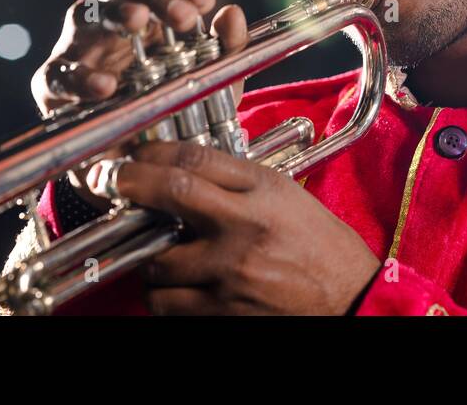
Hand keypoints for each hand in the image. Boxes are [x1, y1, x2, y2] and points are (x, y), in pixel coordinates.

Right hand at [30, 0, 248, 206]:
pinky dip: (79, 78)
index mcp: (145, 20)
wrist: (135, 173)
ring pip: (81, 15)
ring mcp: (76, 51)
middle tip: (183, 17)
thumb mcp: (208, 85)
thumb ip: (225, 49)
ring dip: (112, 15)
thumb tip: (232, 13)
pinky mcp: (51, 88)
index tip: (204, 3)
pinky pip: (55, 75)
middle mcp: (107, 26)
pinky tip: (106, 86)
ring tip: (137, 22)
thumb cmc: (171, 115)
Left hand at [113, 140, 382, 314]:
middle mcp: (245, 228)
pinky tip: (174, 286)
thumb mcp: (284, 195)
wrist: (350, 299)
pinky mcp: (224, 313)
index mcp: (262, 192)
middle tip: (116, 185)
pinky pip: (168, 303)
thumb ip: (235, 179)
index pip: (196, 158)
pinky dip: (161, 294)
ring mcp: (232, 273)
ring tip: (158, 252)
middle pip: (171, 194)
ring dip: (147, 256)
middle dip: (131, 186)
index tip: (136, 157)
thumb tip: (180, 166)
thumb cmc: (319, 246)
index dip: (153, 153)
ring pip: (158, 260)